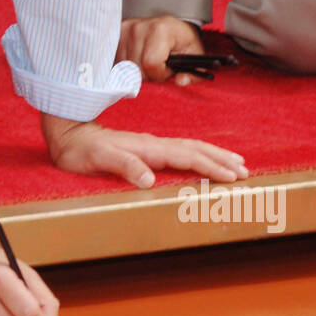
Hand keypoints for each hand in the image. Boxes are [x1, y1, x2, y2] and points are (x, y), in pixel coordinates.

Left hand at [41, 114, 247, 188]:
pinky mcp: (148, 148)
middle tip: (245, 171)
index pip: (186, 157)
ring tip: (236, 162)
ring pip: (191, 147)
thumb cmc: (83, 151)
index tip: (232, 176)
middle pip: (195, 149)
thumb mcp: (100, 160)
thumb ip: (125, 167)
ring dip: (214, 155)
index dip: (210, 167)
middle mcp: (154, 144)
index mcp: (149, 148)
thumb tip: (150, 179)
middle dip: (221, 159)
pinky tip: (204, 158)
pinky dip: (198, 154)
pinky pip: (181, 150)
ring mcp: (152, 145)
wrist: (69, 135)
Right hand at [118, 15, 204, 84]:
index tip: (168, 69)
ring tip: (150, 61)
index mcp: (160, 30)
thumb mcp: (194, 55)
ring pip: (126, 67)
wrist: (172, 25)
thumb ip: (193, 74)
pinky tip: (139, 59)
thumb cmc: (183, 40)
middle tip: (160, 66)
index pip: (151, 64)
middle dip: (149, 75)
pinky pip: (118, 61)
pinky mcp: (118, 33)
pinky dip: (128, 66)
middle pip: (137, 68)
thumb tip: (181, 81)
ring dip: (138, 71)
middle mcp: (139, 27)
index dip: (160, 74)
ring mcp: (126, 30)